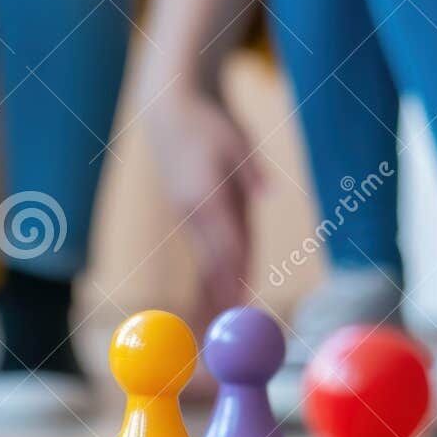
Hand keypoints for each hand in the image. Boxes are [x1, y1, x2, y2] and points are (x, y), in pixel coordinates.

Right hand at [145, 88, 263, 315]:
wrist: (169, 111)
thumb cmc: (207, 122)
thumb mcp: (236, 142)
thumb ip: (251, 171)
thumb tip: (267, 192)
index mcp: (204, 197)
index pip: (225, 244)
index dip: (236, 276)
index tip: (244, 302)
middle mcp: (192, 212)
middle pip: (213, 261)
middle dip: (224, 294)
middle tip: (233, 326)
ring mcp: (188, 214)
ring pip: (208, 257)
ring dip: (218, 288)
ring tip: (226, 320)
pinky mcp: (189, 212)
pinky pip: (206, 246)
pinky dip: (216, 268)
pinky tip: (223, 288)